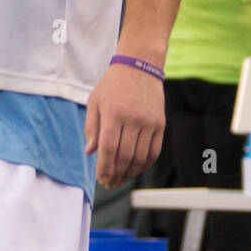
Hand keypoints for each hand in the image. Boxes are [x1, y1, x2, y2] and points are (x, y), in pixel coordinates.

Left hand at [85, 62, 164, 188]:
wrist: (139, 67)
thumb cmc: (112, 85)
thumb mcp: (95, 101)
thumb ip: (92, 127)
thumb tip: (90, 152)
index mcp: (114, 113)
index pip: (109, 148)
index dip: (104, 167)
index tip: (101, 179)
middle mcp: (133, 119)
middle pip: (125, 155)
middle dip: (116, 173)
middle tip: (109, 183)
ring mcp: (149, 123)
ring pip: (140, 156)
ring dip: (130, 172)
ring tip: (120, 179)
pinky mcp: (160, 125)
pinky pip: (154, 151)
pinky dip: (145, 164)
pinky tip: (135, 170)